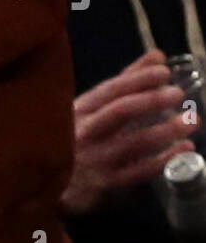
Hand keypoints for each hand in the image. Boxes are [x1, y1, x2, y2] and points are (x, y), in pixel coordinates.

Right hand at [62, 50, 198, 215]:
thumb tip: (157, 56)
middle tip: (178, 94)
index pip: (110, 90)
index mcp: (80, 111)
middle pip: (120, 111)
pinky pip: (140, 171)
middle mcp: (84, 134)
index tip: (164, 72)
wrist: (50, 186)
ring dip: (166, 130)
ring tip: (192, 121)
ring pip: (134, 142)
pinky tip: (183, 149)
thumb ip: (124, 82)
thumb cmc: (77, 140)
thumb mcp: (91, 109)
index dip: (139, 79)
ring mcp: (95, 160)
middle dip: (152, 100)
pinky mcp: (106, 184)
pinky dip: (165, 159)